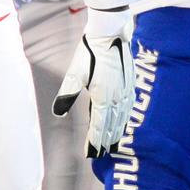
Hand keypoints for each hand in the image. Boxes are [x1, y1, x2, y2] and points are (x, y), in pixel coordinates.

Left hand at [54, 11, 133, 156]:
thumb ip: (67, 95)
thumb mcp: (75, 73)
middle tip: (99, 155)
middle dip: (105, 142)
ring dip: (116, 134)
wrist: (110, 33)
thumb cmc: (89, 52)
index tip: (90, 153)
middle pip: (112, 126)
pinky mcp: (130, 86)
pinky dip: (124, 121)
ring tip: (110, 146)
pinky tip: (121, 125)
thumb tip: (58, 112)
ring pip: (121, 120)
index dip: (94, 141)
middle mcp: (117, 98)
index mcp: (103, 96)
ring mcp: (126, 92)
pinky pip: (128, 109)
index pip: (99, 126)